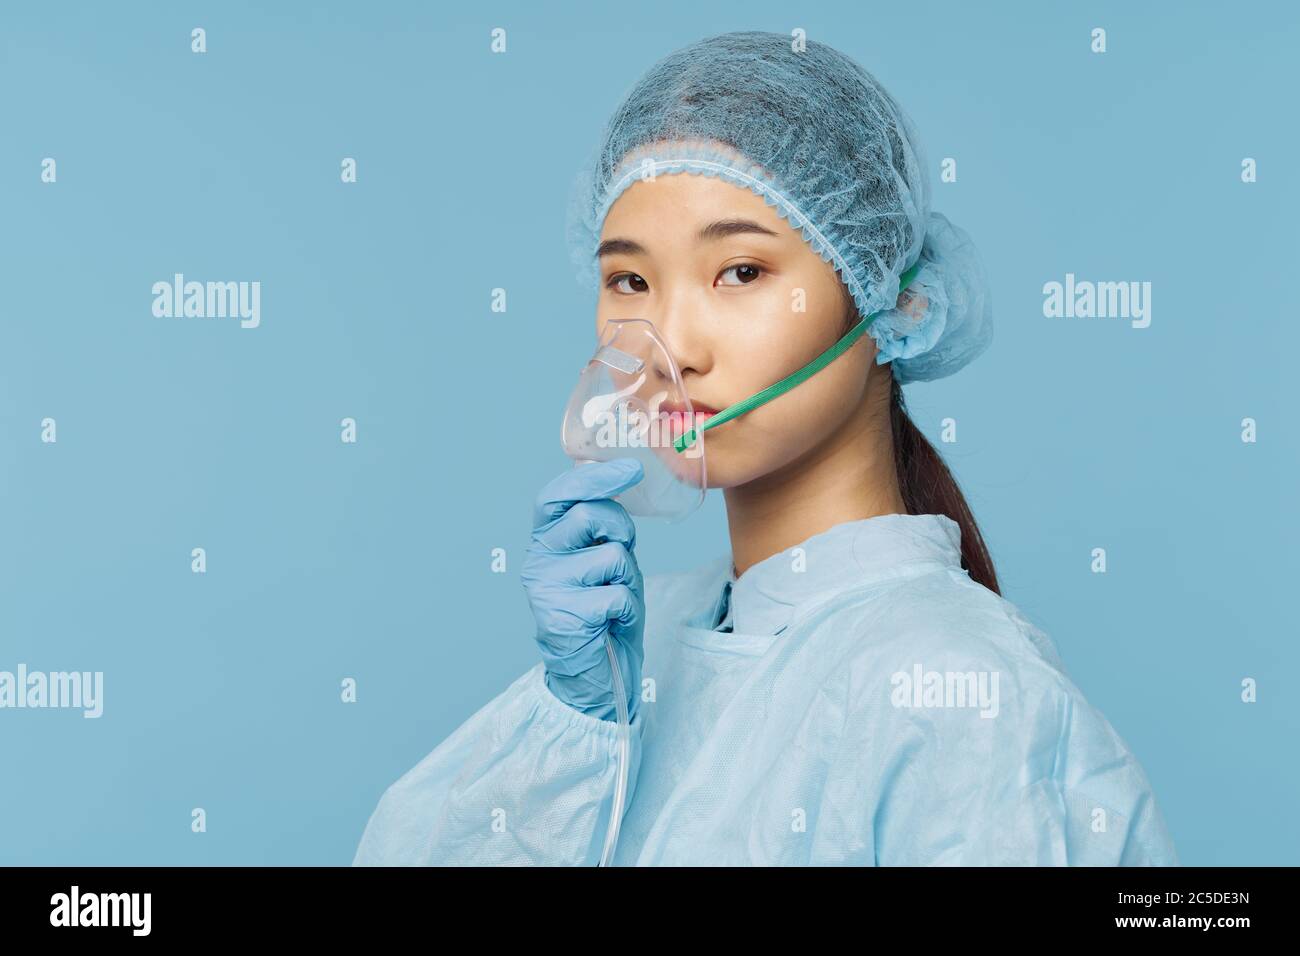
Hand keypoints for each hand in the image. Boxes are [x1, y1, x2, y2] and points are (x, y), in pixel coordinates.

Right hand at [520, 458, 645, 722]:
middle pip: (591, 515)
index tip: (630, 468)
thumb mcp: (603, 560)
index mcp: (545, 541)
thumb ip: (602, 527)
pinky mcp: (565, 616)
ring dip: (628, 577)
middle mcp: (538, 560)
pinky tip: (613, 622)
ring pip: (612, 554)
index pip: (557, 495)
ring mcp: (548, 588)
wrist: (595, 677)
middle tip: (620, 559)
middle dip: (621, 531)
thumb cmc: (605, 614)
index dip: (592, 477)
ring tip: (613, 599)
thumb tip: (620, 476)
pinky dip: (628, 608)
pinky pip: (619, 594)